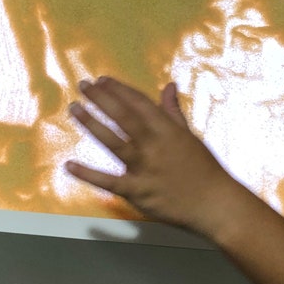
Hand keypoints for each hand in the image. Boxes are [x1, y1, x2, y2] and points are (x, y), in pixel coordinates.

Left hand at [66, 76, 238, 234]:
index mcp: (167, 129)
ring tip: (75, 108)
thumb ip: (173, 111)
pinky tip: (69, 165)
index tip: (102, 79)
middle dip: (101, 99)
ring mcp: (144, 168)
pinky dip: (88, 174)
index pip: (139, 103)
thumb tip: (168, 86)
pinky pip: (109, 182)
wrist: (214, 204)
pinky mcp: (137, 192)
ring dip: (92, 124)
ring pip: (113, 142)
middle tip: (83, 85)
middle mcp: (153, 145)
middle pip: (123, 117)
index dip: (119, 89)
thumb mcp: (189, 135)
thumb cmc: (203, 168)